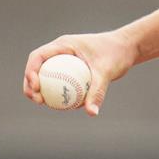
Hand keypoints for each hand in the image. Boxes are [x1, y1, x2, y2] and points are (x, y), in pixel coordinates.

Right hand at [22, 29, 137, 116]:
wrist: (127, 48)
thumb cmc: (116, 54)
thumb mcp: (107, 72)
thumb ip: (97, 91)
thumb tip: (92, 113)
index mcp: (63, 44)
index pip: (38, 56)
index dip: (31, 71)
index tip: (36, 88)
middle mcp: (60, 51)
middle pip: (37, 67)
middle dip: (31, 84)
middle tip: (37, 101)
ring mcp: (64, 59)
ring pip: (46, 75)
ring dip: (41, 89)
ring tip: (44, 104)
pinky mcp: (71, 67)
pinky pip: (60, 81)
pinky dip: (58, 91)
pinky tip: (61, 106)